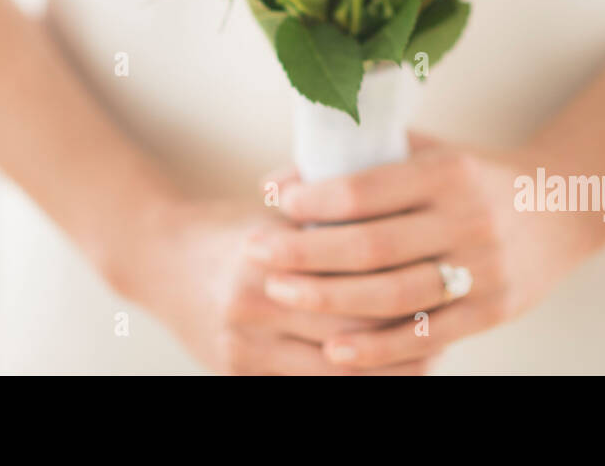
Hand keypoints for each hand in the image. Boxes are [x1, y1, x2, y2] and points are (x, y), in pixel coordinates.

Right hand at [114, 199, 427, 374]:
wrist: (159, 257)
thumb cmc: (232, 228)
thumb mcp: (278, 214)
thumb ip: (330, 225)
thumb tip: (405, 226)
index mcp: (269, 253)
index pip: (354, 279)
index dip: (405, 286)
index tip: (441, 279)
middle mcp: (253, 303)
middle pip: (351, 329)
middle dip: (404, 332)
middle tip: (446, 322)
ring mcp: (243, 346)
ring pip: (336, 372)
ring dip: (386, 368)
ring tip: (426, 354)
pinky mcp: (236, 374)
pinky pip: (307, 389)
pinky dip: (350, 383)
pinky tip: (380, 373)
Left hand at [245, 137, 604, 370]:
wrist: (566, 205)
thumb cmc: (478, 174)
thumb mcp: (432, 150)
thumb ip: (367, 159)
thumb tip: (284, 177)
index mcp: (448, 172)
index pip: (369, 188)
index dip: (317, 200)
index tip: (277, 203)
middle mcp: (467, 219)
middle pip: (373, 245)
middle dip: (306, 253)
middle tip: (257, 253)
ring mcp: (483, 269)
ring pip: (394, 295)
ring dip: (330, 299)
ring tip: (281, 294)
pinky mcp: (492, 311)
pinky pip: (427, 336)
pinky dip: (378, 348)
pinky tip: (335, 351)